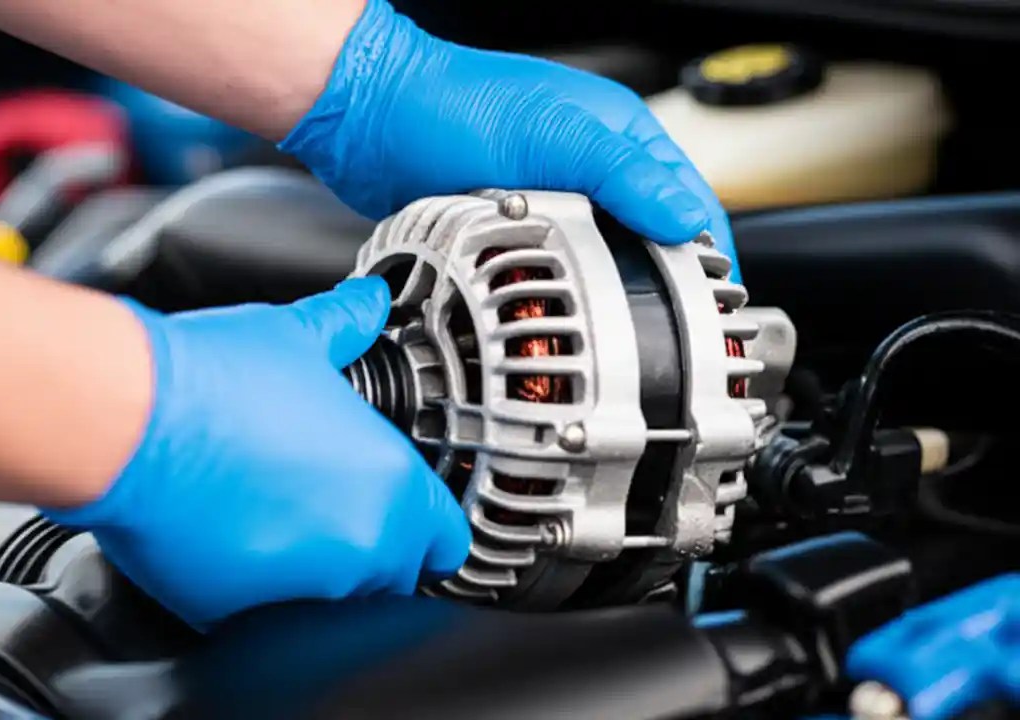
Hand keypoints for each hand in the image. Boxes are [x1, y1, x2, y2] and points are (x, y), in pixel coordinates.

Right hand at [44, 277, 470, 629]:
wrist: (128, 423)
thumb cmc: (211, 382)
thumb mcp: (296, 337)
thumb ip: (346, 325)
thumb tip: (367, 304)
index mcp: (389, 487)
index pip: (447, 541)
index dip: (430, 528)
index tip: (411, 519)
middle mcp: (356, 550)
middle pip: (390, 574)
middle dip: (369, 547)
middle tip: (322, 501)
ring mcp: (299, 591)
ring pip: (331, 599)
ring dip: (315, 568)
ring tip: (270, 513)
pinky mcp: (235, 616)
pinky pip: (265, 613)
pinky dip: (257, 588)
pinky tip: (231, 536)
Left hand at [279, 0, 738, 280]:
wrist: (368, 120)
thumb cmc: (448, 105)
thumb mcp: (550, 137)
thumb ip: (622, 177)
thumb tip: (685, 221)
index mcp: (617, 137)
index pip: (687, 201)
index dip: (705, 255)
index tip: (710, 307)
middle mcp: (589, 167)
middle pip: (647, 237)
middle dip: (656, 283)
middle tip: (660, 330)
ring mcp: (550, 198)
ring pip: (598, 258)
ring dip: (602, 288)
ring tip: (608, 322)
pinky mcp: (512, 225)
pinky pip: (550, 267)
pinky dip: (555, 287)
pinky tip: (552, 304)